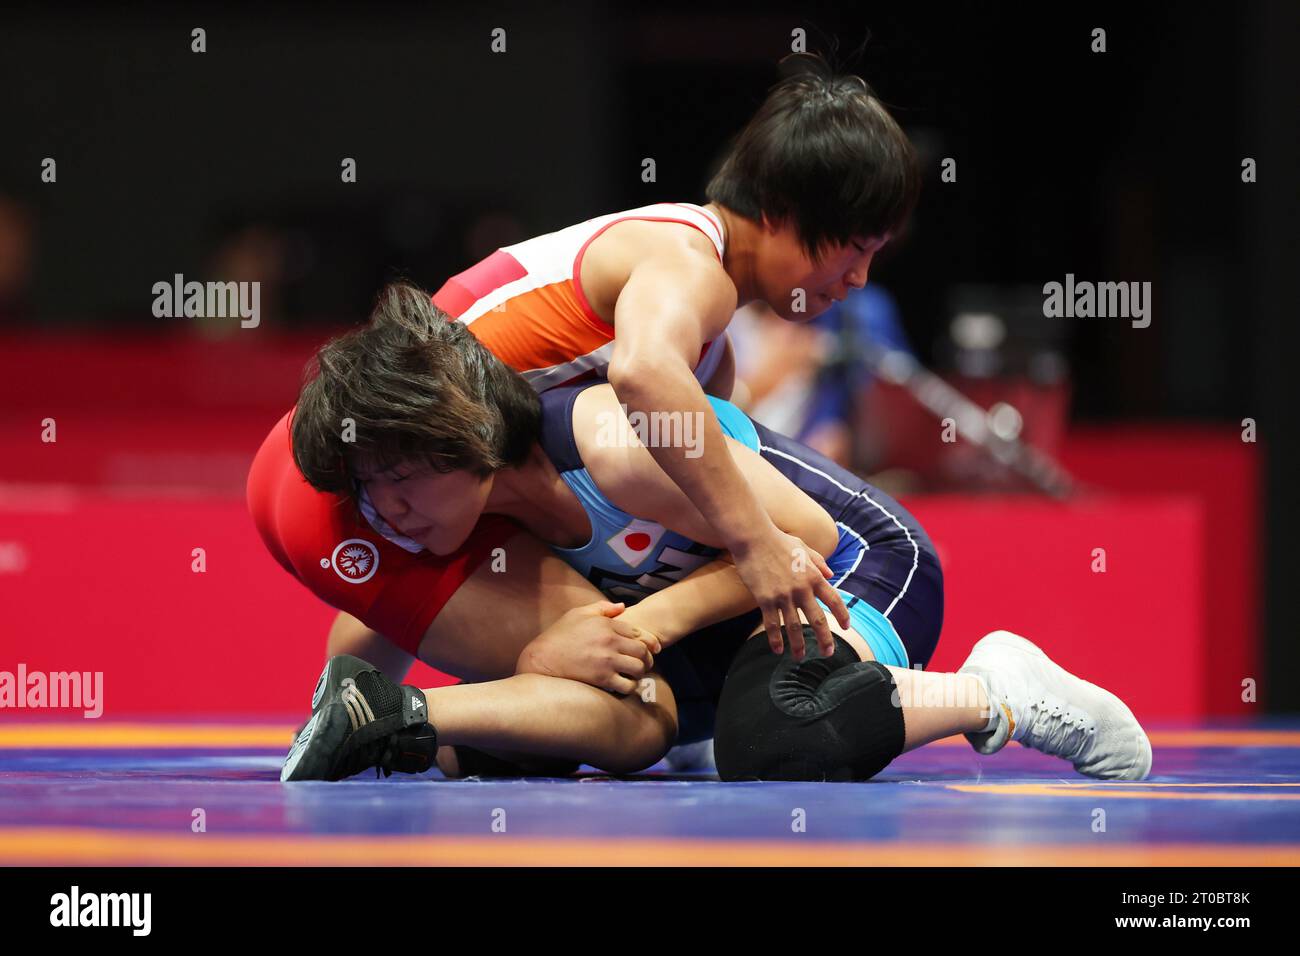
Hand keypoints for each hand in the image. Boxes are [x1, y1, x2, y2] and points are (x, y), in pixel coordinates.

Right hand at [515, 601, 662, 694]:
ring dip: (640, 673)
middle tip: (644, 664)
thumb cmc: (558, 636)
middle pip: (643, 650)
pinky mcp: (602, 679)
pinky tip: (624, 685)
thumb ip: (602, 608)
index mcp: (606, 625)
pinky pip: (628, 685)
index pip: (638, 632)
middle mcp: (610, 641)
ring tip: (634, 675)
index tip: (650, 649)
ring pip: (639, 668)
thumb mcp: (577, 614)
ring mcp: (607, 661)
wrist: (541, 659)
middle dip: (647, 658)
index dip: (647, 641)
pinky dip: (630, 687)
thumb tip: (622, 607)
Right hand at [731, 526, 849, 659]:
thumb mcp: (803, 548)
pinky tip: (778, 650)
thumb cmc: (778, 540)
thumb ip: (819, 562)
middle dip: (824, 639)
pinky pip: (772, 624)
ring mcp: (784, 596)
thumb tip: (832, 575)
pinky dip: (775, 639)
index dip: (842, 615)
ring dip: (798, 645)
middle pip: (818, 620)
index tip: (846, 627)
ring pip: (794, 627)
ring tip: (800, 657)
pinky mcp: (766, 599)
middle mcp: (802, 589)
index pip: (834, 600)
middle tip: (828, 653)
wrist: (754, 538)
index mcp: (814, 576)